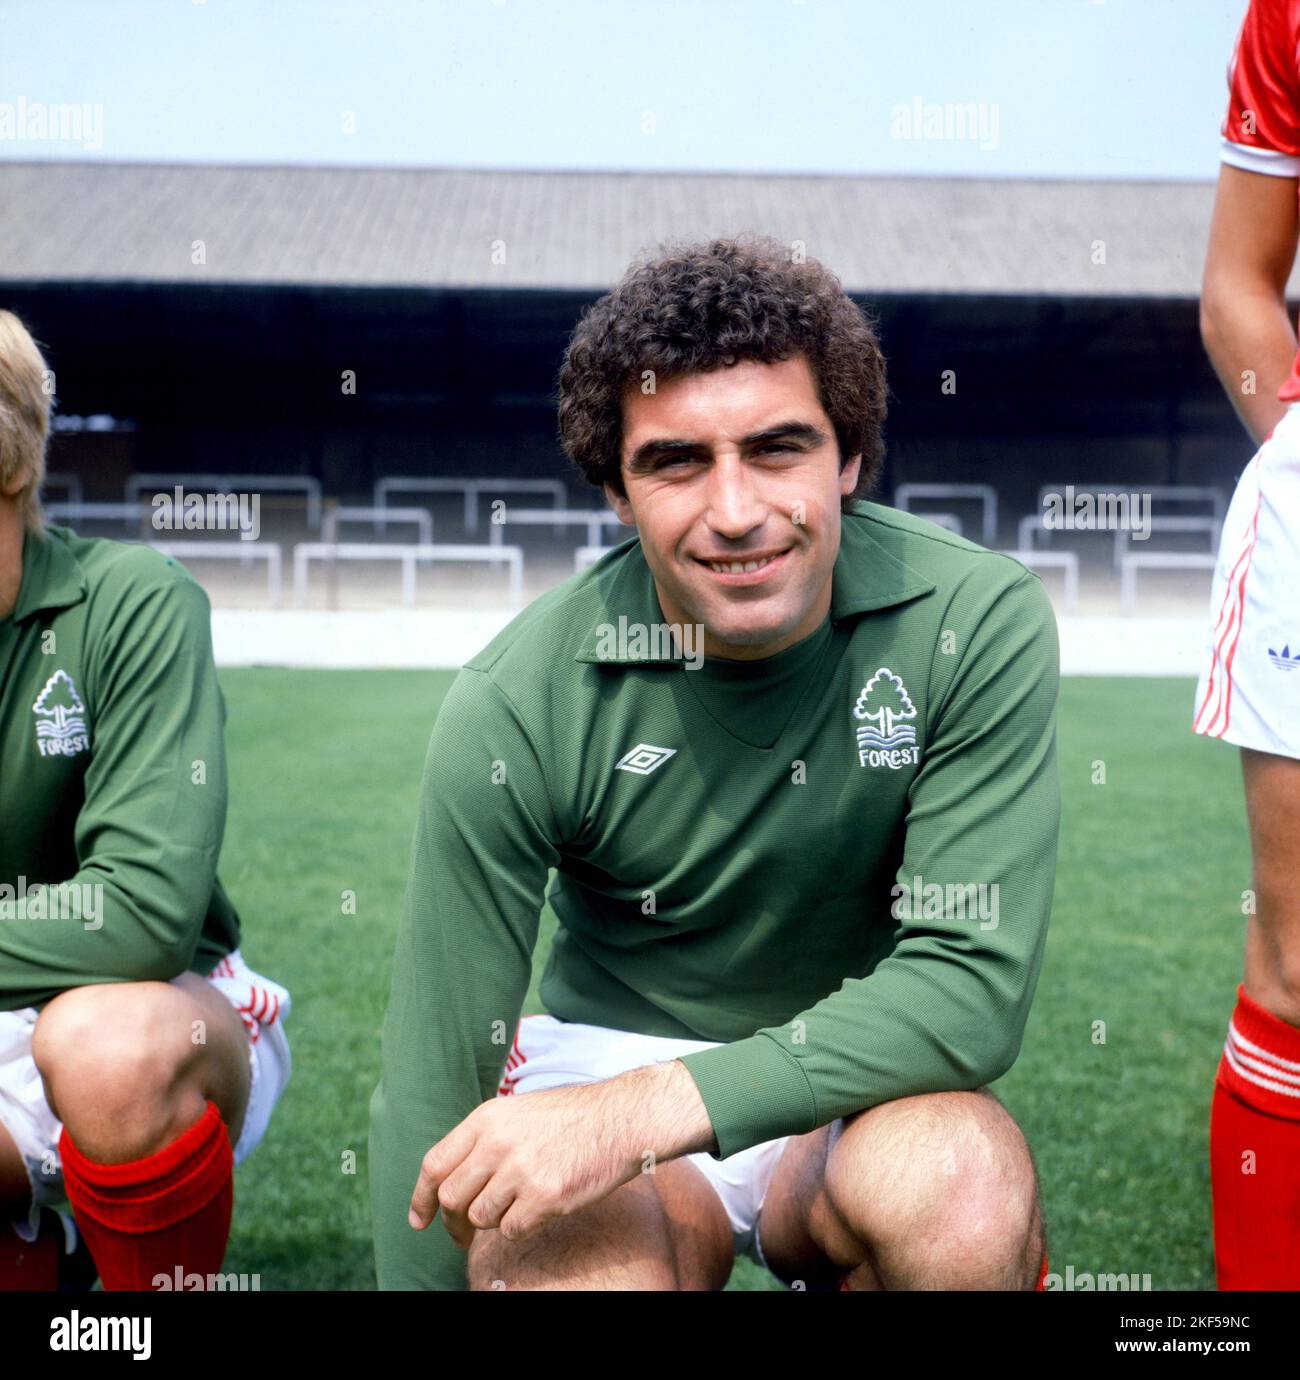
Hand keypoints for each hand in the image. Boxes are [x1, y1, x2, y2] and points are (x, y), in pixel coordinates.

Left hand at [408, 1059, 712, 1247]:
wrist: (619, 1119)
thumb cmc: (570, 1117)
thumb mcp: (517, 1112)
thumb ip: (482, 1139)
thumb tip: (447, 1181)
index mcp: (486, 1118)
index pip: (434, 1165)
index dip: (420, 1198)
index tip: (420, 1219)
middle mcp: (497, 1143)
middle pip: (451, 1198)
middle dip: (454, 1222)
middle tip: (465, 1232)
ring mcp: (520, 1170)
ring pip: (480, 1217)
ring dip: (494, 1220)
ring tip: (517, 1205)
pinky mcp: (545, 1196)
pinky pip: (511, 1231)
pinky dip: (520, 1227)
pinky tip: (539, 1209)